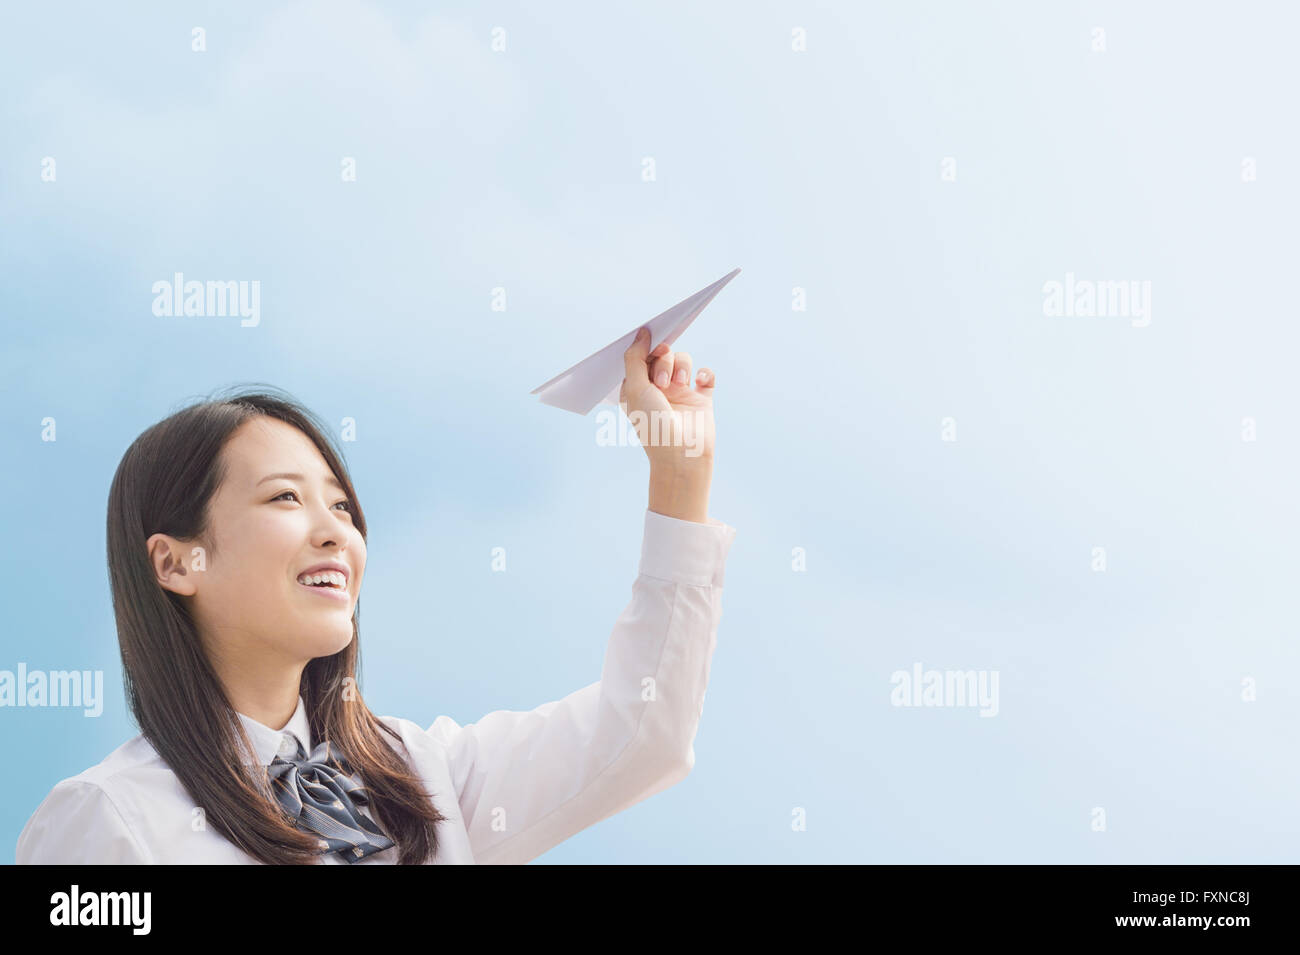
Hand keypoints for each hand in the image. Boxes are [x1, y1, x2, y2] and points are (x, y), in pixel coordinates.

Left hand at [620, 326, 715, 468]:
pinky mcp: (702, 398)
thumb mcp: (635, 388)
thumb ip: (635, 358)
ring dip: (682, 366)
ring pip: (684, 360)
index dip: (647, 348)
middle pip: (664, 354)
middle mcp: (659, 387)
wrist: (680, 455)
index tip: (652, 344)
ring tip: (679, 384)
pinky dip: (704, 374)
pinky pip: (706, 374)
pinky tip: (700, 383)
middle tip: (662, 381)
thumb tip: (642, 332)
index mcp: (638, 386)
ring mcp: (681, 392)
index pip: (642, 355)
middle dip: (664, 360)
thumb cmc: (653, 425)